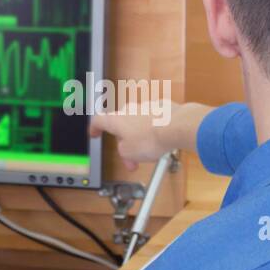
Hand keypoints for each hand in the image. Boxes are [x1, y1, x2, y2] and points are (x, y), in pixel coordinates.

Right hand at [89, 101, 211, 170]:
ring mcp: (146, 107)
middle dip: (126, 144)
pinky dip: (154, 131)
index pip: (99, 120)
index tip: (94, 133)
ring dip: (141, 139)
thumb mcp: (128, 153)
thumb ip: (123, 151)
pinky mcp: (162, 108)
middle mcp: (129, 110)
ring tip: (151, 155)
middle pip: (122, 127)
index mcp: (116, 119)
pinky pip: (154, 122)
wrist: (176, 127)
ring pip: (138, 125)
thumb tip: (127, 149)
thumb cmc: (151, 139)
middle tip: (132, 161)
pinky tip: (161, 142)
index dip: (95, 128)